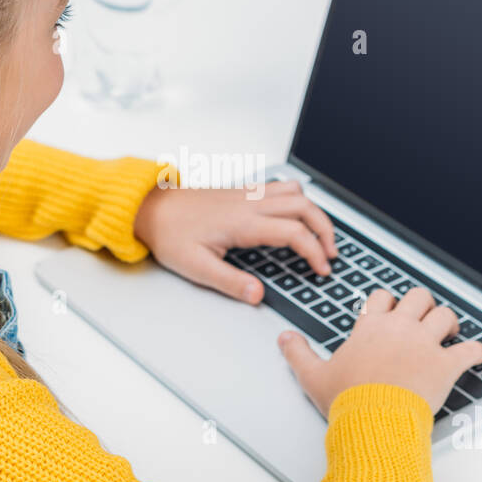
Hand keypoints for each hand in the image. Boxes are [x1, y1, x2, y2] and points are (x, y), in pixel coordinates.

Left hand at [133, 180, 336, 303]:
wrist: (150, 208)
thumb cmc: (170, 235)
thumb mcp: (196, 268)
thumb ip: (230, 282)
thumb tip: (258, 295)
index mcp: (242, 223)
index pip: (294, 233)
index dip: (315, 252)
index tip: (322, 270)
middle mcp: (250, 203)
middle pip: (304, 207)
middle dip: (325, 230)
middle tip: (331, 254)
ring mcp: (247, 194)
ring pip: (296, 192)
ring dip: (314, 212)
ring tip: (319, 236)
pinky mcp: (242, 191)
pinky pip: (280, 186)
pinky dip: (298, 200)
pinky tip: (295, 217)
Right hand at [277, 287, 481, 416]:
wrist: (373, 421)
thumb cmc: (346, 399)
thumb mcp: (313, 375)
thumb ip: (298, 353)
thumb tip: (284, 338)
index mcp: (370, 327)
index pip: (382, 297)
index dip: (387, 303)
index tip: (389, 313)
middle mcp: (400, 328)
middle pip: (419, 297)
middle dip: (423, 305)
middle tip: (423, 320)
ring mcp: (426, 345)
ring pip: (446, 316)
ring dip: (449, 323)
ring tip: (448, 334)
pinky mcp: (446, 365)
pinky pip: (471, 350)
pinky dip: (477, 351)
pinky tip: (476, 355)